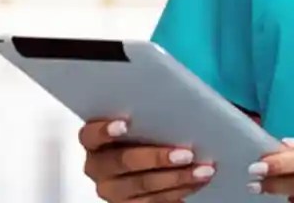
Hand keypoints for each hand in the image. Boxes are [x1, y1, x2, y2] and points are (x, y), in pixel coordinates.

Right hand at [79, 118, 217, 201]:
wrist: (150, 164)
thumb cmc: (145, 134)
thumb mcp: (140, 122)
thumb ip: (145, 114)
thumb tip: (174, 101)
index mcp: (93, 141)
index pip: (90, 135)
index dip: (105, 130)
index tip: (126, 123)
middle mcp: (97, 168)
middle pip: (122, 162)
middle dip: (156, 158)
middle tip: (186, 153)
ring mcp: (112, 191)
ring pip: (143, 186)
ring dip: (177, 177)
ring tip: (202, 170)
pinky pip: (155, 202)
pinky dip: (181, 190)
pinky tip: (198, 180)